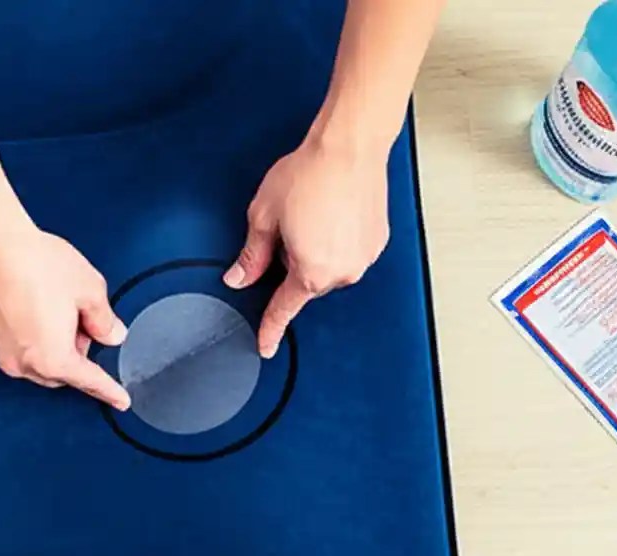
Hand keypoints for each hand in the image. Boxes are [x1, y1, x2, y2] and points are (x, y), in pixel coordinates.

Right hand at [0, 217, 130, 410]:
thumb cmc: (36, 263)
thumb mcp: (88, 290)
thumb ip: (105, 321)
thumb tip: (112, 336)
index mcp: (52, 358)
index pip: (89, 381)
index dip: (108, 390)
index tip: (121, 401)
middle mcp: (21, 363)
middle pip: (60, 373)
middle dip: (75, 353)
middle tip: (81, 319)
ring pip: (35, 361)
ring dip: (50, 345)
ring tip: (53, 306)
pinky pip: (13, 348)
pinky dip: (27, 337)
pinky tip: (30, 307)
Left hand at [224, 140, 389, 357]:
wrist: (349, 147)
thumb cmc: (310, 174)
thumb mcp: (264, 216)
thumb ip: (251, 255)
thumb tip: (239, 278)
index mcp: (311, 272)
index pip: (284, 310)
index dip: (271, 329)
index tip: (265, 346)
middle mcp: (342, 272)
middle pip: (306, 283)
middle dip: (292, 262)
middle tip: (288, 225)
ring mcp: (363, 258)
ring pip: (328, 268)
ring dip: (315, 250)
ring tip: (313, 212)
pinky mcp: (376, 242)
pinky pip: (347, 253)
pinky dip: (335, 240)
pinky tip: (330, 212)